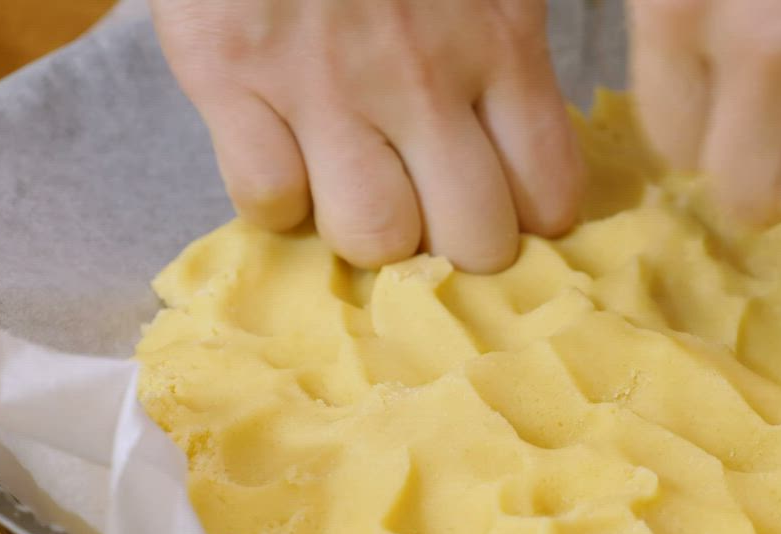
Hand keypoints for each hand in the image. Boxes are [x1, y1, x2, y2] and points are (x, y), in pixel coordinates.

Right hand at [150, 0, 584, 272]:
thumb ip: (514, 42)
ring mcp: (325, 82)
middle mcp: (422, 77)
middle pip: (472, 239)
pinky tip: (285, 159)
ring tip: (357, 189)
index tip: (504, 207)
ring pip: (373, 236)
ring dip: (369, 231)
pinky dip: (277, 200)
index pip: (549, 196)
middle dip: (457, 245)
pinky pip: (267, 200)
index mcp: (501, 42)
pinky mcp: (231, 74)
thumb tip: (529, 133)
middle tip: (431, 214)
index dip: (528, 220)